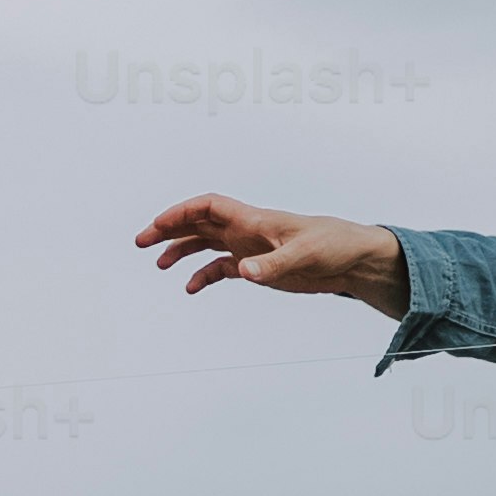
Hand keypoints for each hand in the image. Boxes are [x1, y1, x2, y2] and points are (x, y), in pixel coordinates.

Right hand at [135, 193, 404, 311]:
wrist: (354, 259)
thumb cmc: (334, 245)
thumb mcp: (304, 255)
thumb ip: (271, 265)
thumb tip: (242, 273)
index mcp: (253, 220)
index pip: (208, 207)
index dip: (181, 213)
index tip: (158, 225)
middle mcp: (246, 231)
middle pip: (198, 223)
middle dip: (169, 230)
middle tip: (141, 242)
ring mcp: (250, 248)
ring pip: (206, 244)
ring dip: (181, 251)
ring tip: (158, 265)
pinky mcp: (258, 267)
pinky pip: (222, 268)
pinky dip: (204, 276)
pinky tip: (192, 288)